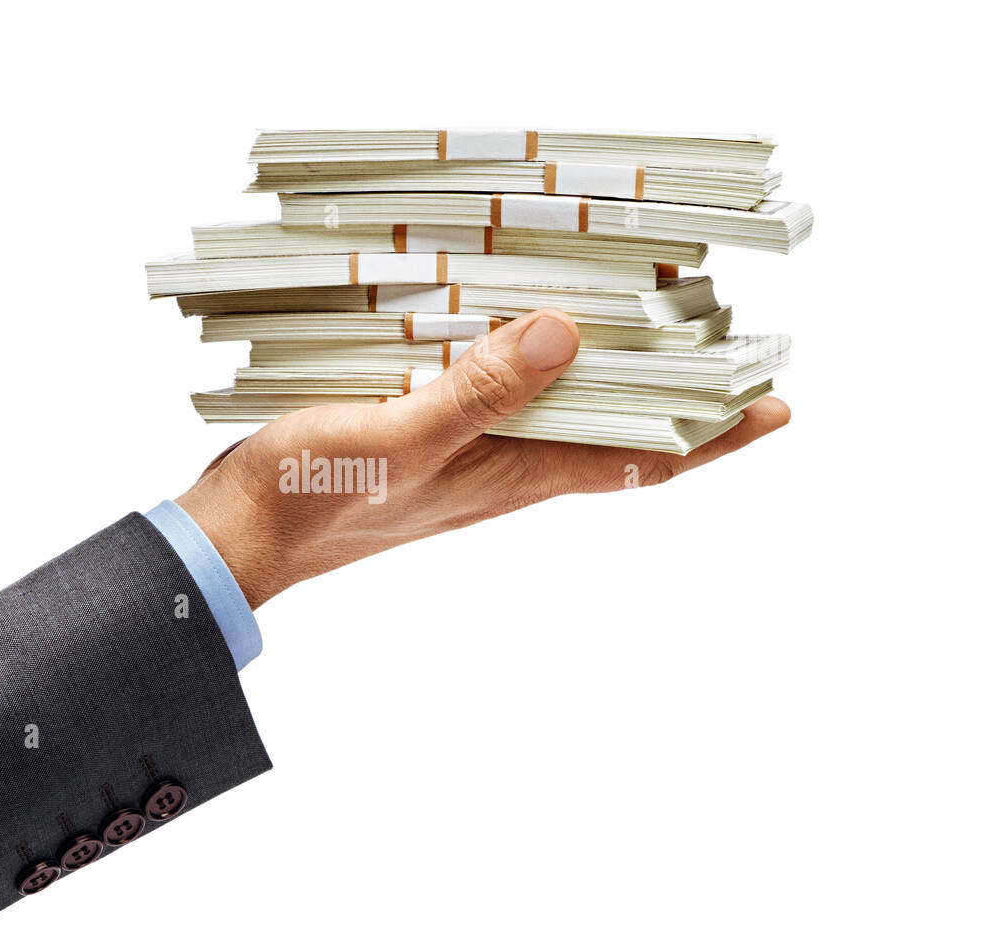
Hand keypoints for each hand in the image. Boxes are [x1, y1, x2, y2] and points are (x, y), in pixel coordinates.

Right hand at [177, 308, 789, 607]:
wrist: (239, 533)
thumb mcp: (400, 440)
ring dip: (599, 364)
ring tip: (631, 308)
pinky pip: (495, 388)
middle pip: (608, 425)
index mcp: (511, 474)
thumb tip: (565, 336)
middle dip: (667, 383)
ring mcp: (461, 451)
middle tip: (711, 325)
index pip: (637, 457)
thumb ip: (478, 392)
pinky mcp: (421, 430)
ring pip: (553, 404)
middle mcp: (501, 465)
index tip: (776, 407)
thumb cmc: (314, 499)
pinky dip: (522, 355)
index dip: (712, 438)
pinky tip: (509, 321)